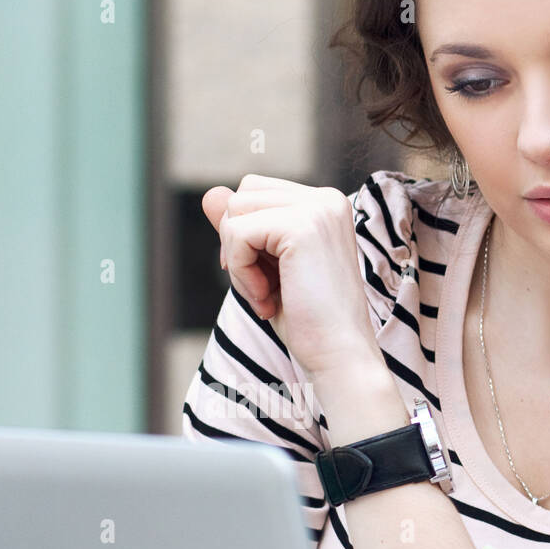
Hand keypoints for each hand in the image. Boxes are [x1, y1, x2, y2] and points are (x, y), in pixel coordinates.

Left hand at [203, 174, 383, 380]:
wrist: (339, 356)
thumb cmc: (307, 321)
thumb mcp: (266, 268)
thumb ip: (242, 229)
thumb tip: (210, 194)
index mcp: (324, 205)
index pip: (255, 192)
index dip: (243, 236)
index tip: (263, 278)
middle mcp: (326, 199)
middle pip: (242, 195)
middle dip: (237, 246)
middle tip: (262, 289)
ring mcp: (318, 209)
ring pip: (235, 211)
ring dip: (238, 261)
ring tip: (266, 295)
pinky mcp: (304, 226)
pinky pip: (238, 234)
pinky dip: (240, 271)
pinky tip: (267, 298)